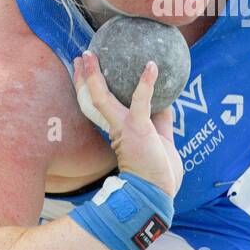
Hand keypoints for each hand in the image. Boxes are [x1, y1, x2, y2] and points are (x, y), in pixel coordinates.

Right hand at [73, 51, 183, 199]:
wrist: (157, 192)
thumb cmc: (158, 170)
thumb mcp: (161, 137)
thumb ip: (161, 118)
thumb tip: (166, 99)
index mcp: (120, 129)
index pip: (102, 103)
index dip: (95, 85)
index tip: (89, 68)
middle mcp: (117, 126)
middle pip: (93, 98)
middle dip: (85, 77)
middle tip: (83, 56)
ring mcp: (125, 127)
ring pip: (103, 98)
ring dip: (94, 76)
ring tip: (91, 56)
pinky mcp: (138, 129)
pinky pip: (141, 101)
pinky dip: (146, 83)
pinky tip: (152, 66)